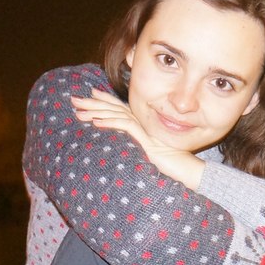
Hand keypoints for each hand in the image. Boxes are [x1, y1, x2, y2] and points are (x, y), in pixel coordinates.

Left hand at [71, 89, 204, 189]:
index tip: (91, 93)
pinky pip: (127, 127)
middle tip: (74, 98)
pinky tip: (96, 123)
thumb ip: (140, 145)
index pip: (122, 108)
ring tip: (78, 112)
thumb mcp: (152, 153)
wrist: (190, 171)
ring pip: (118, 115)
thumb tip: (123, 148)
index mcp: (145, 125)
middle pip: (116, 108)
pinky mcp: (148, 140)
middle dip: (94, 103)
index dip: (105, 100)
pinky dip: (111, 123)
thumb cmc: (173, 165)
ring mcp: (147, 131)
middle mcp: (145, 124)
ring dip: (96, 112)